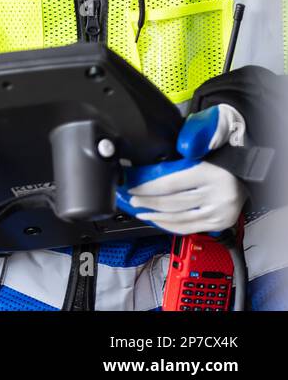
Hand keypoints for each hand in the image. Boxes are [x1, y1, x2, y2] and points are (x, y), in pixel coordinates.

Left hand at [116, 104, 248, 233]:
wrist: (248, 173)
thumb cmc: (221, 158)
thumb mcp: (201, 151)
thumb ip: (179, 157)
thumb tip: (148, 166)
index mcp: (209, 173)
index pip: (170, 184)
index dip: (147, 188)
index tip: (131, 188)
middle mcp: (216, 194)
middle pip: (173, 202)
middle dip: (148, 202)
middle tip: (132, 200)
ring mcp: (220, 211)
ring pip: (180, 218)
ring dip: (156, 216)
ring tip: (140, 211)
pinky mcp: (220, 223)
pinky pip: (190, 227)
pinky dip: (171, 225)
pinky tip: (158, 220)